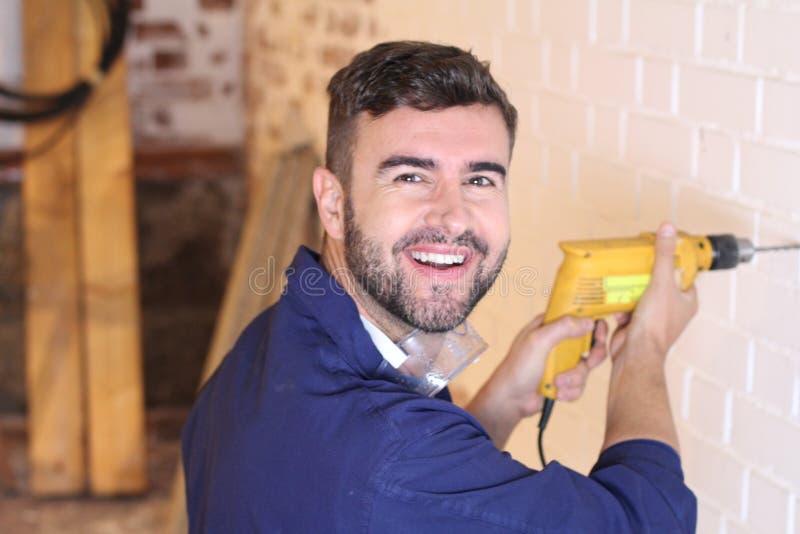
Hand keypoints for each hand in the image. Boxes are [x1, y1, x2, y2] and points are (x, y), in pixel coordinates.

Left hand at [495, 313, 609, 418]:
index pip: (579, 316)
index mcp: (550, 325)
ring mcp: (562, 361)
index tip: (598, 336)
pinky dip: (571, 390)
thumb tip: (589, 322)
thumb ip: (563, 328)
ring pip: (586, 367)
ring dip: (574, 378)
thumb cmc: (519, 368)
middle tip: (589, 362)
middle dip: (592, 356)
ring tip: (557, 383)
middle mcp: (558, 341)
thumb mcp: (538, 341)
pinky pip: (581, 383)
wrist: (511, 400)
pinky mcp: (565, 379)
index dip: (593, 324)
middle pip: (591, 343)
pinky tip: (556, 393)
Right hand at [609, 222, 698, 361]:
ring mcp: (654, 318)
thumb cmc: (655, 325)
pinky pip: (627, 307)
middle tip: (636, 264)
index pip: (682, 275)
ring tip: (624, 280)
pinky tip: (617, 301)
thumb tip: (668, 229)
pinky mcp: (636, 324)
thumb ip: (663, 256)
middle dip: (645, 275)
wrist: (635, 353)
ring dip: (631, 289)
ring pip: (641, 295)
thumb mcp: (661, 283)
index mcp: (686, 301)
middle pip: (659, 283)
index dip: (672, 262)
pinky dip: (621, 304)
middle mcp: (672, 310)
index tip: (660, 251)